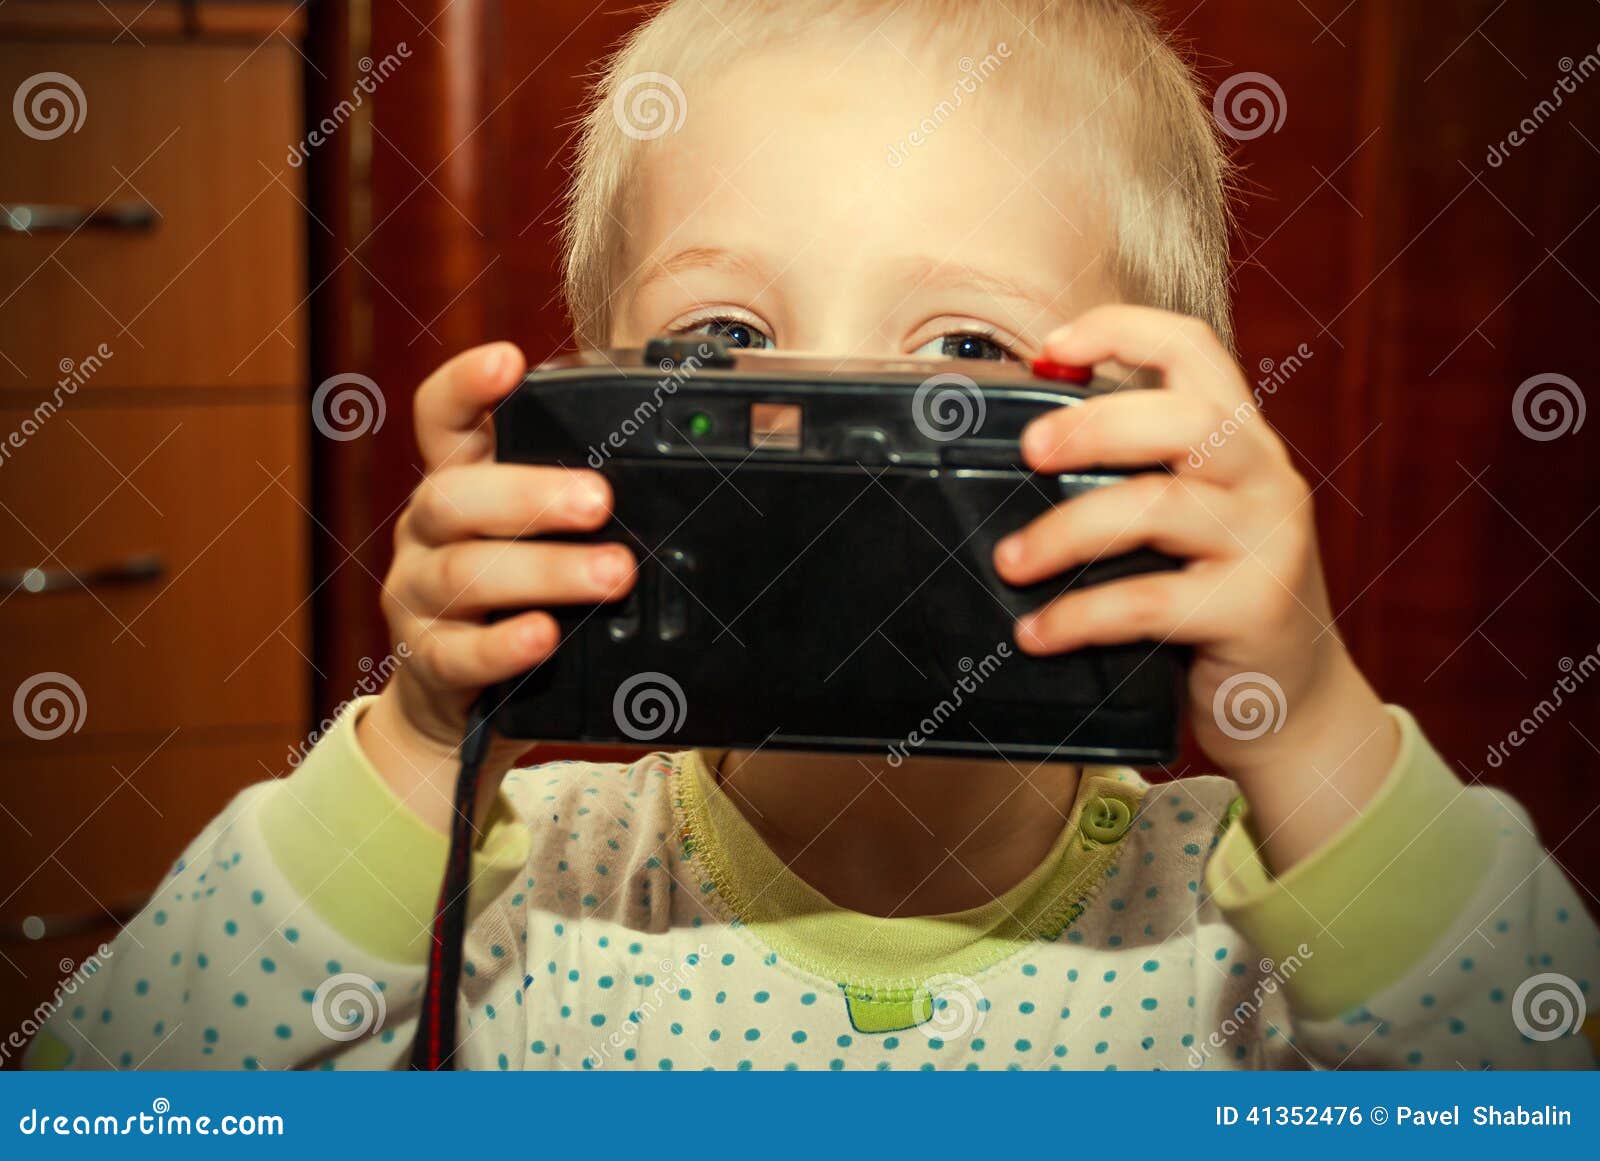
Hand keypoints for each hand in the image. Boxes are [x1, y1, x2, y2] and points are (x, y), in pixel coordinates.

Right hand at [357, 343, 635, 831]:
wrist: (458, 702)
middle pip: (454, 496)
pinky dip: (504, 646)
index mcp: (460, 483)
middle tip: (600, 501)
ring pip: (465, 573)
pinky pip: (458, 654)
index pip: (442, 418)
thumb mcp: (542, 537)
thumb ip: (583, 505)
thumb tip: (683, 488)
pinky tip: (544, 637)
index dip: (466, 385)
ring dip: (545, 570)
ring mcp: (419, 597)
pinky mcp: (427, 663)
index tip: (507, 361)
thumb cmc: (515, 600)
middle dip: (531, 495)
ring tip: (613, 574)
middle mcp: (427, 532)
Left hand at [994, 305, 1397, 871]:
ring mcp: (1268, 542)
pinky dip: (1079, 616)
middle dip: (1091, 425)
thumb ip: (1136, 480)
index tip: (1052, 346)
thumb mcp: (1188, 526)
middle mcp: (1265, 477)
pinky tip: (1037, 632)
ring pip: (1157, 507)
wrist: (1292, 705)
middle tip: (1027, 451)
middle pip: (1181, 418)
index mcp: (1241, 442)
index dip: (1124, 329)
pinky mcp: (1255, 610)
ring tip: (1010, 562)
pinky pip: (1149, 602)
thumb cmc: (1214, 603)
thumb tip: (1027, 453)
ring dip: (1065, 532)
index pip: (1195, 349)